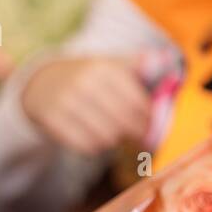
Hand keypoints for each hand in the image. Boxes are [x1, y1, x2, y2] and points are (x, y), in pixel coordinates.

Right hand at [21, 55, 151, 154]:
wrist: (43, 83)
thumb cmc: (89, 77)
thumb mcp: (112, 64)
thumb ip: (141, 65)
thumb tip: (168, 64)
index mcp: (103, 68)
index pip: (135, 101)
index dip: (149, 118)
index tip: (154, 125)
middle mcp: (83, 83)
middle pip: (122, 121)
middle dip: (136, 133)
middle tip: (141, 138)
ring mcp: (65, 102)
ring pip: (105, 136)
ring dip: (116, 140)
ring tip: (116, 135)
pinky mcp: (52, 120)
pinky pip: (85, 145)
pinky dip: (96, 147)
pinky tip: (97, 139)